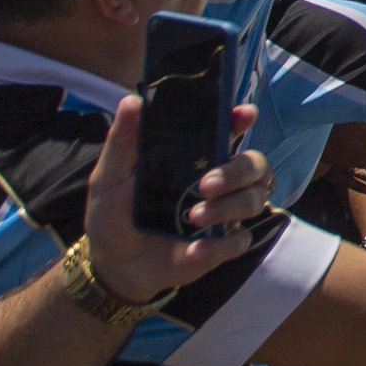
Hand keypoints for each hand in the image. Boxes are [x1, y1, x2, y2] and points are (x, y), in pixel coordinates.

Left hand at [79, 95, 270, 300]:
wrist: (110, 264)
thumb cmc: (113, 214)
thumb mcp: (110, 176)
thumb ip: (122, 141)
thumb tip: (132, 100)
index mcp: (194, 159)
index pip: (229, 132)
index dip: (242, 121)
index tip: (244, 115)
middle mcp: (217, 182)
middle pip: (255, 165)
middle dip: (238, 171)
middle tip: (206, 185)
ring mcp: (222, 214)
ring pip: (254, 200)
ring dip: (229, 208)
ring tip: (193, 218)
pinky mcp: (220, 246)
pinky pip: (240, 240)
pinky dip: (221, 244)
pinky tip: (193, 249)